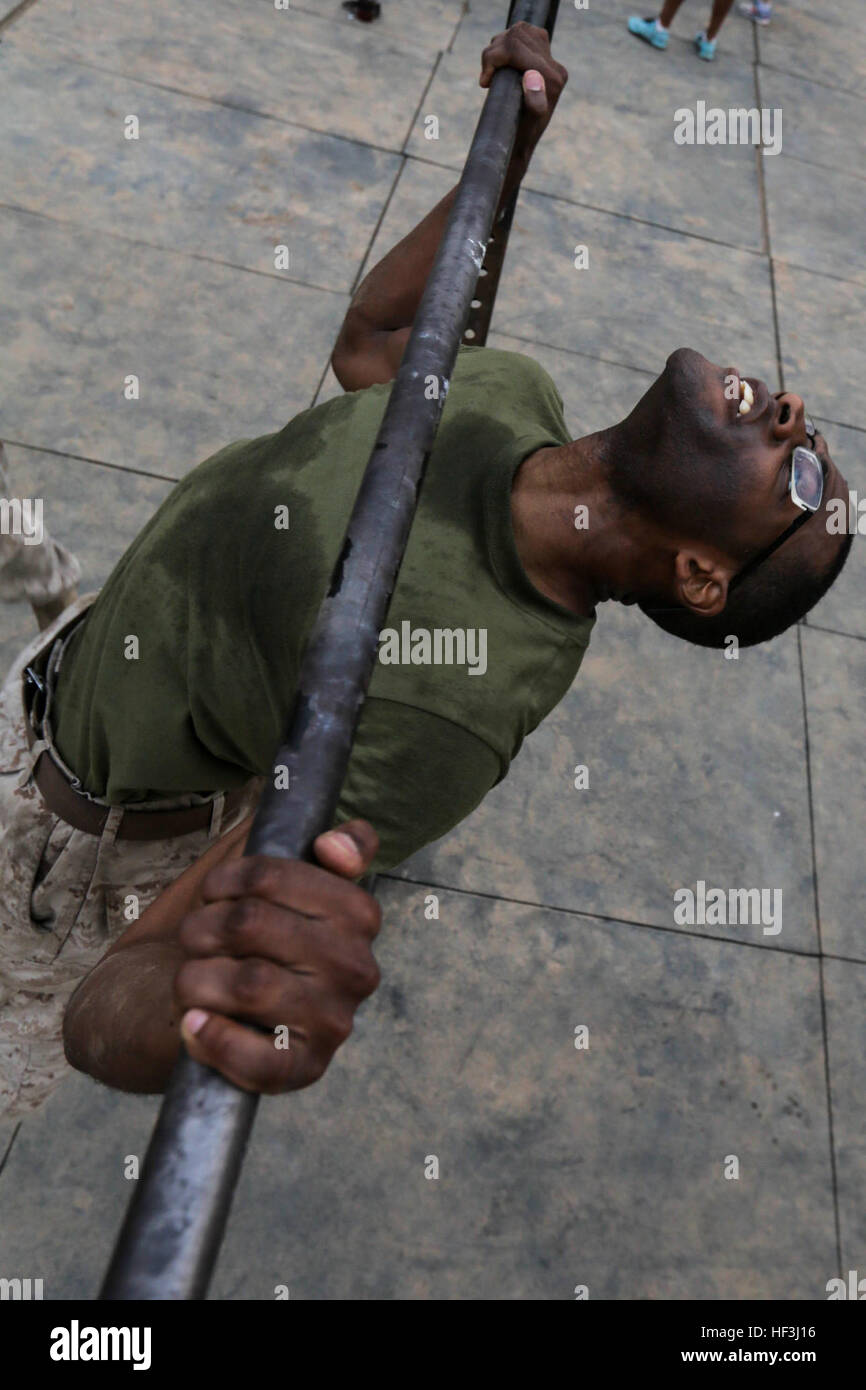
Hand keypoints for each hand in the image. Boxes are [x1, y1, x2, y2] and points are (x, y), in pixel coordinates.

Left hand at [174, 820, 380, 1093]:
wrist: (236, 1007)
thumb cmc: (260, 936)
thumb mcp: (297, 877)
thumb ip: (339, 846)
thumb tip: (334, 848)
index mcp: (358, 914)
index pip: (267, 877)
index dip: (224, 881)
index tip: (215, 892)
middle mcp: (356, 968)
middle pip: (248, 925)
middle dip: (200, 929)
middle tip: (193, 938)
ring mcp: (335, 1021)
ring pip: (246, 984)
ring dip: (195, 979)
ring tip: (191, 980)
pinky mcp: (305, 1068)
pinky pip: (254, 1057)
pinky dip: (210, 1037)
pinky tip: (195, 1023)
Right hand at [479, 21, 567, 170]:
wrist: (520, 147)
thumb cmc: (518, 139)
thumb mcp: (525, 126)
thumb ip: (534, 102)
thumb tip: (532, 76)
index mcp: (553, 80)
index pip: (517, 46)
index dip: (494, 57)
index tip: (485, 81)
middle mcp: (556, 68)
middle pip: (518, 34)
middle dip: (495, 51)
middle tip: (487, 76)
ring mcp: (550, 63)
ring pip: (519, 31)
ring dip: (499, 48)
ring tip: (493, 73)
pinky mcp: (543, 61)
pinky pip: (524, 36)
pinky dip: (506, 46)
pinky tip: (501, 67)